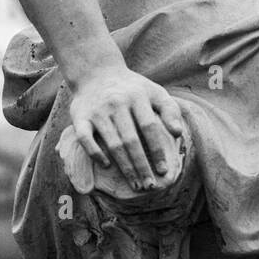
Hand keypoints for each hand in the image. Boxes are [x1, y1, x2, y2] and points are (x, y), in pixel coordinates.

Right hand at [69, 65, 184, 191]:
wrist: (96, 72)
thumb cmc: (133, 88)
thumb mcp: (155, 92)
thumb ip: (170, 110)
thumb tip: (178, 133)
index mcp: (138, 96)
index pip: (150, 127)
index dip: (157, 150)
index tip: (163, 170)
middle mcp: (117, 103)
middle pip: (131, 140)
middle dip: (142, 165)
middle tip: (149, 185)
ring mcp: (98, 110)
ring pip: (112, 143)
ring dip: (125, 166)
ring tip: (135, 183)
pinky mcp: (80, 116)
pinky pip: (86, 139)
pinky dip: (95, 153)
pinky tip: (107, 166)